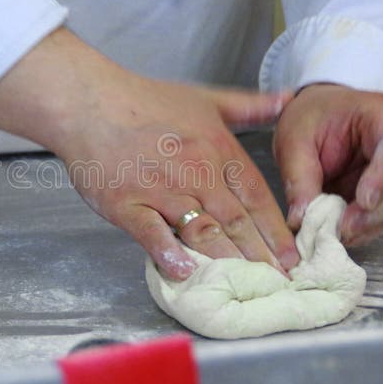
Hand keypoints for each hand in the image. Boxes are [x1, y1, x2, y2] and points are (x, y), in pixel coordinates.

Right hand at [0, 28, 298, 278]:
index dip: (276, 232)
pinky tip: (184, 272)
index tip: (292, 259)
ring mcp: (160, 190)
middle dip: (260, 255)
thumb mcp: (206, 98)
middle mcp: (195, 172)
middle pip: (236, 221)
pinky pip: (151, 233)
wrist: (90, 102)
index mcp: (217, 149)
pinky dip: (168, 252)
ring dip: (226, 260)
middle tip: (279, 284)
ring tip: (245, 285)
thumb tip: (289, 98)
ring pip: (202, 230)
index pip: (257, 198)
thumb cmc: (146, 100)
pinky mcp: (127, 203)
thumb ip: (250, 105)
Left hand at [273, 84, 382, 245]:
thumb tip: (300, 219)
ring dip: (374, 224)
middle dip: (378, 210)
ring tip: (340, 234)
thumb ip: (298, 177)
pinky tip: (346, 233)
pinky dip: (371, 228)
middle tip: (344, 228)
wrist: (316, 117)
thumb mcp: (293, 141)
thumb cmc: (309, 119)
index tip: (363, 201)